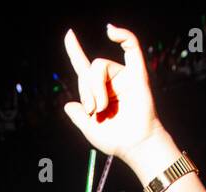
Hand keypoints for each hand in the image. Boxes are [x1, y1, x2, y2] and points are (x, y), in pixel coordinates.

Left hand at [62, 25, 164, 166]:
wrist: (134, 146)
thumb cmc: (116, 139)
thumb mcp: (89, 129)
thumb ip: (78, 116)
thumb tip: (68, 104)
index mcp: (98, 92)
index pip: (84, 67)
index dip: (75, 50)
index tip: (69, 34)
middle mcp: (110, 81)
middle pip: (87, 70)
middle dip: (84, 90)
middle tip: (92, 110)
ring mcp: (123, 76)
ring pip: (98, 65)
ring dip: (94, 87)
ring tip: (101, 107)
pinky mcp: (137, 74)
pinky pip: (131, 46)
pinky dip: (123, 35)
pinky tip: (111, 31)